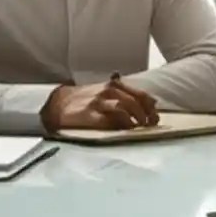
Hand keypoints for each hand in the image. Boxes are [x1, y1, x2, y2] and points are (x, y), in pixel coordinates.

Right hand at [41, 75, 159, 130]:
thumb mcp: (107, 92)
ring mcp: (99, 102)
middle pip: (135, 101)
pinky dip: (120, 125)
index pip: (141, 94)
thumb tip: (153, 102)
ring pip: (124, 107)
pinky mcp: (90, 114)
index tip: (155, 118)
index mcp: (115, 86)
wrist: (59, 104)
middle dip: (146, 114)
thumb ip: (128, 95)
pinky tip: (125, 131)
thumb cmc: (87, 100)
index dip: (151, 107)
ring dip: (135, 119)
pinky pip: (109, 120)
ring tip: (139, 128)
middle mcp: (108, 91)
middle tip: (149, 125)